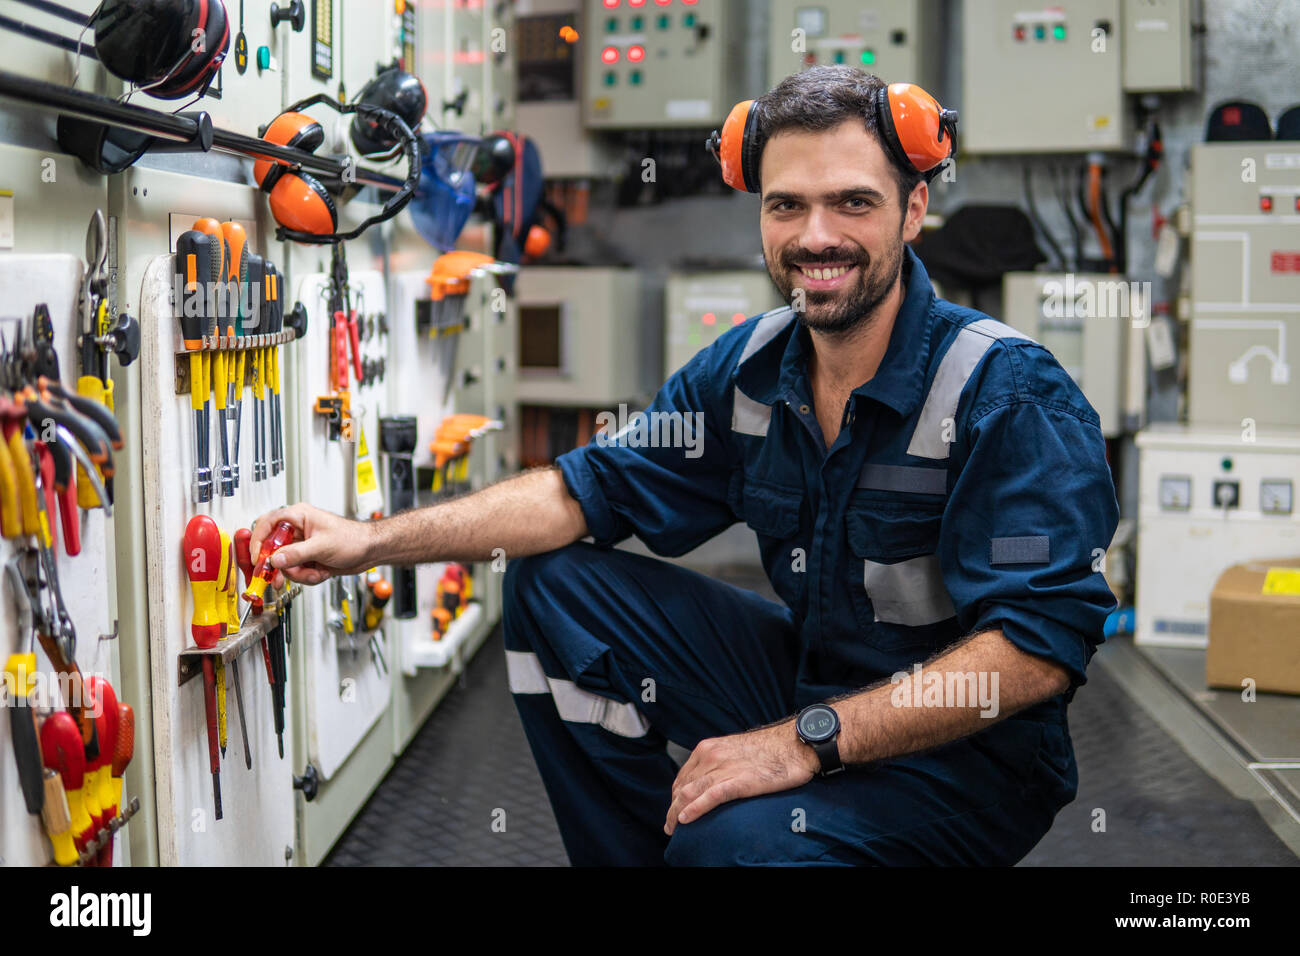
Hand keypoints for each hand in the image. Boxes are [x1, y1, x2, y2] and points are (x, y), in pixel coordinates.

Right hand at [249, 502, 374, 587]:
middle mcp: (296, 530)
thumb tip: (276, 560)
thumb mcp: (323, 546)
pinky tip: (321, 572)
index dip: (258, 541)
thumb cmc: (353, 538)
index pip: (267, 524)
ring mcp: (301, 546)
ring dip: (299, 573)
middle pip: (272, 549)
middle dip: (281, 566)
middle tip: (279, 579)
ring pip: (284, 564)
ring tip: (315, 572)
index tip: (258, 559)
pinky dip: (307, 576)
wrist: (369, 551)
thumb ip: (297, 553)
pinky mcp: (306, 559)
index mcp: (298, 516)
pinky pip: (296, 571)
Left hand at [664, 720, 818, 835]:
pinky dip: (695, 809)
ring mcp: (724, 768)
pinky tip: (686, 820)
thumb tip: (711, 781)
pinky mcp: (739, 781)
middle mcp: (711, 756)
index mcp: (708, 748)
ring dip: (677, 814)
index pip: (683, 776)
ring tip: (673, 829)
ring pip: (691, 793)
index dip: (675, 796)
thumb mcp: (736, 751)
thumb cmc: (771, 750)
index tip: (675, 810)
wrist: (795, 744)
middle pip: (682, 787)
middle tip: (670, 826)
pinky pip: (710, 797)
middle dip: (672, 808)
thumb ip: (720, 764)